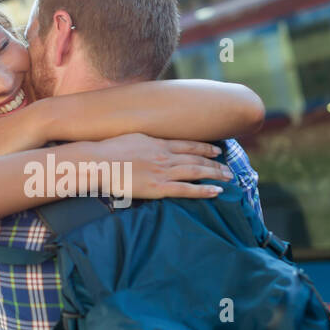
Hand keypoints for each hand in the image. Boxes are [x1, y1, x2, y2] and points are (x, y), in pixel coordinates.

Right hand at [95, 133, 232, 201]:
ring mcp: (163, 171)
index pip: (189, 145)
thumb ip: (148, 141)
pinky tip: (215, 192)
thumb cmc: (110, 150)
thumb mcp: (133, 138)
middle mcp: (165, 156)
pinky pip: (186, 190)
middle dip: (215, 163)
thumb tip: (154, 142)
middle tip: (229, 168)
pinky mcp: (158, 187)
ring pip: (196, 172)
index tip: (218, 150)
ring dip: (215, 174)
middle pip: (197, 159)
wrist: (100, 161)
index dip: (205, 148)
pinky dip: (203, 190)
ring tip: (228, 178)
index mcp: (159, 143)